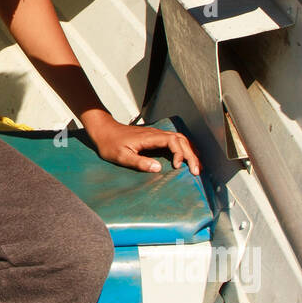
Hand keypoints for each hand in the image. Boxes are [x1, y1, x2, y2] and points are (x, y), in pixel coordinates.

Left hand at [86, 114, 201, 174]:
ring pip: (180, 139)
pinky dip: (184, 149)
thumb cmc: (110, 144)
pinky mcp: (155, 138)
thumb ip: (139, 162)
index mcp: (150, 137)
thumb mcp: (121, 156)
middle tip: (197, 171)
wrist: (104, 131)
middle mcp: (156, 134)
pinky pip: (175, 141)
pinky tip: (187, 158)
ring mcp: (157, 135)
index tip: (178, 167)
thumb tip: (157, 168)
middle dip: (191, 155)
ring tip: (196, 166)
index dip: (180, 154)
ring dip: (190, 152)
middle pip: (181, 140)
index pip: (173, 141)